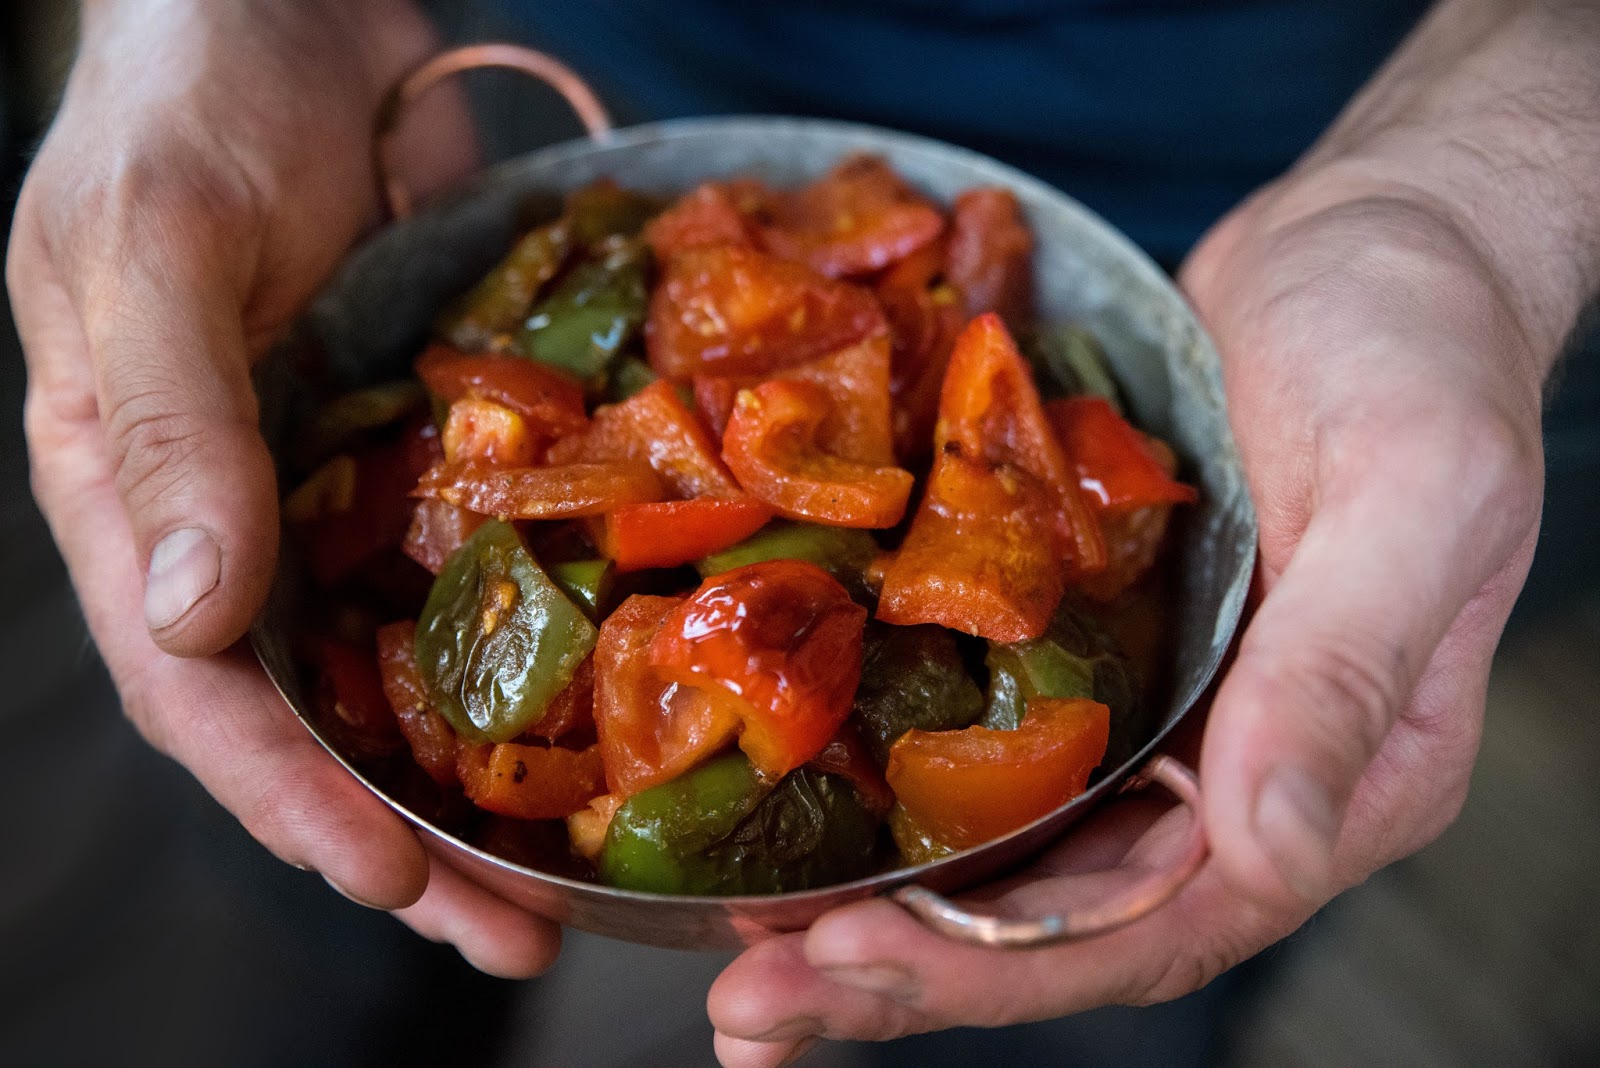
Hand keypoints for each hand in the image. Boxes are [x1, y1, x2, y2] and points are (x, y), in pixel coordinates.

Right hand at [9, 0, 556, 975]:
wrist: (285, 5)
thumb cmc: (189, 106)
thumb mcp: (152, 249)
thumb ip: (166, 425)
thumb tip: (196, 619)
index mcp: (134, 494)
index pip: (202, 691)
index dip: (294, 801)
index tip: (398, 886)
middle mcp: (238, 514)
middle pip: (311, 717)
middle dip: (406, 840)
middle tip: (521, 942)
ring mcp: (337, 483)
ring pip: (397, 666)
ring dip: (477, 780)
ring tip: (571, 882)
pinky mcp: (427, 440)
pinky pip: (474, 566)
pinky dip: (526, 652)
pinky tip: (604, 715)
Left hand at [705, 158, 1554, 1067]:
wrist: (1368, 241)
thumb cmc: (1421, 345)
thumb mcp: (1412, 494)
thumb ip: (1343, 673)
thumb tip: (1268, 846)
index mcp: (1340, 779)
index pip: (1161, 921)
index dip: (1005, 964)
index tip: (854, 958)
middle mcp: (1239, 772)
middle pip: (1060, 918)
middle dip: (903, 970)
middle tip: (749, 1006)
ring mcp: (1159, 714)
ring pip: (1009, 852)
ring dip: (877, 907)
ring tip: (739, 955)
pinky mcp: (1093, 648)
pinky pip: (987, 744)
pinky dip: (891, 789)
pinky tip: (792, 803)